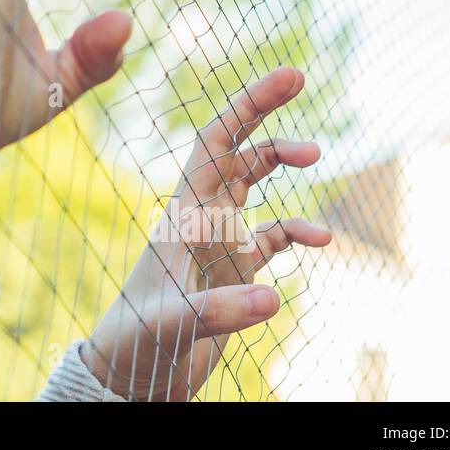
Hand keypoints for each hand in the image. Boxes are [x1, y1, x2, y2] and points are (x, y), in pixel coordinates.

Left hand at [81, 67, 332, 399]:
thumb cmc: (136, 339)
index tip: (290, 76)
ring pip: (251, 184)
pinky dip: (296, 231)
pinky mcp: (232, 273)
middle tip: (299, 77)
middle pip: (235, 148)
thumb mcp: (174, 320)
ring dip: (279, 163)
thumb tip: (274, 297)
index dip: (249, 105)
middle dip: (263, 112)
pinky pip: (270, 238)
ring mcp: (217, 243)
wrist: (130, 373)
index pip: (217, 142)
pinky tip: (320, 238)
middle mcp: (200, 218)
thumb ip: (220, 308)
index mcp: (184, 212)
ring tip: (316, 156)